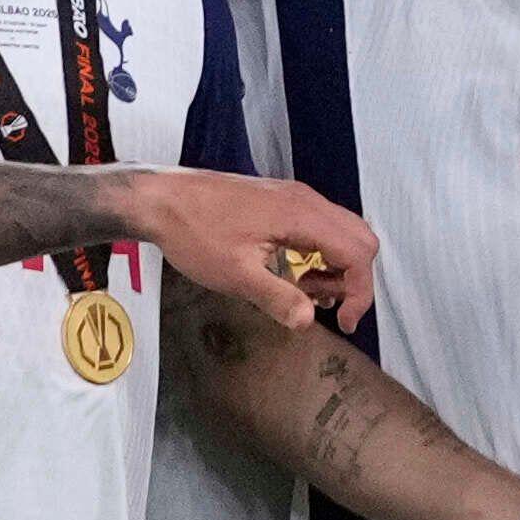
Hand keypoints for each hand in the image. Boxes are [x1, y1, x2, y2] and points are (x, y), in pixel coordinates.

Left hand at [112, 161, 379, 335]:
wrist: (160, 199)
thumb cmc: (194, 234)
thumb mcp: (235, 275)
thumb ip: (277, 298)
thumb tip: (309, 322)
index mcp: (301, 215)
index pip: (358, 252)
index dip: (359, 292)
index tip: (343, 323)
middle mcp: (305, 200)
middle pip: (360, 238)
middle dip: (353, 278)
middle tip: (323, 305)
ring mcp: (294, 197)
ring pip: (342, 231)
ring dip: (336, 267)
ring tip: (303, 291)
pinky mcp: (280, 201)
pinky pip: (320, 226)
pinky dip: (320, 253)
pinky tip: (291, 271)